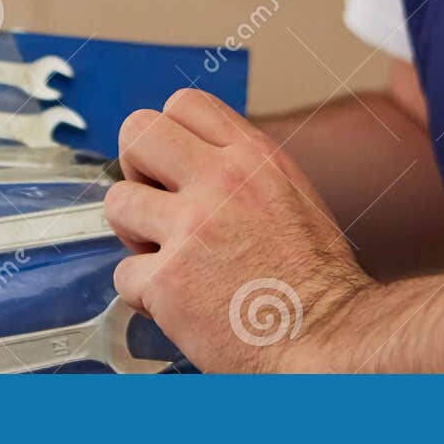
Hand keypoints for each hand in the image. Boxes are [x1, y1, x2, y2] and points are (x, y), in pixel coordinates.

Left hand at [104, 88, 376, 371]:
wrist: (327, 340)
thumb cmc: (315, 280)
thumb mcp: (291, 194)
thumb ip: (242, 168)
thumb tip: (196, 157)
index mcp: (253, 157)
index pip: (184, 103)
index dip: (169, 134)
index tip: (173, 166)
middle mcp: (220, 182)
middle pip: (137, 132)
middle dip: (136, 168)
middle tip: (155, 202)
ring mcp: (190, 229)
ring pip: (117, 202)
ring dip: (134, 232)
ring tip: (166, 256)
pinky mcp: (168, 281)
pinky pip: (124, 274)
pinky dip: (144, 293)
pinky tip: (176, 301)